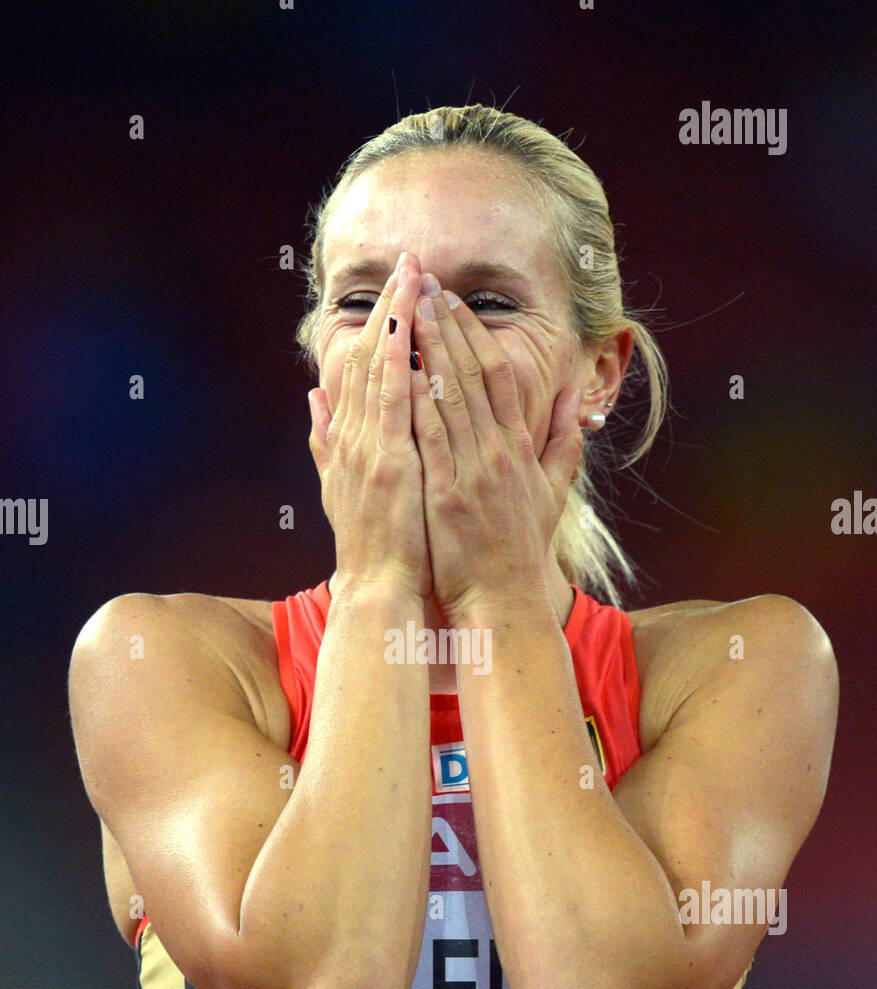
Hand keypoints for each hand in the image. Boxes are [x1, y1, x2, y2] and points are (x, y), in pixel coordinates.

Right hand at [307, 253, 432, 600]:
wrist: (377, 588)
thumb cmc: (374, 545)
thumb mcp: (341, 486)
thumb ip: (326, 440)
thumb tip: (313, 399)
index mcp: (350, 440)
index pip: (361, 368)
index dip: (378, 324)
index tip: (396, 288)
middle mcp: (353, 436)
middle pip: (368, 357)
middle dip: (389, 306)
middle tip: (407, 260)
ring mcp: (368, 447)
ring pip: (379, 369)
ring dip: (396, 319)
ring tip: (412, 275)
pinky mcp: (386, 461)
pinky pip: (392, 399)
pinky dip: (397, 360)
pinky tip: (408, 327)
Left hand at [409, 284, 581, 625]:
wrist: (504, 602)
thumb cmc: (521, 549)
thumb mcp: (554, 492)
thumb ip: (564, 441)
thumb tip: (573, 397)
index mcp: (519, 448)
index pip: (499, 374)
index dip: (475, 332)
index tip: (453, 301)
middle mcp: (498, 453)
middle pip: (472, 375)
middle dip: (447, 326)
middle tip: (425, 285)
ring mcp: (473, 473)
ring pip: (450, 398)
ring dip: (427, 350)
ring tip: (408, 311)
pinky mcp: (447, 496)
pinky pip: (430, 439)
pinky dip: (416, 402)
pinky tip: (401, 370)